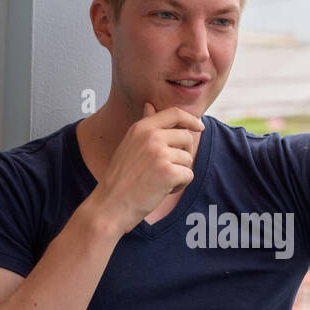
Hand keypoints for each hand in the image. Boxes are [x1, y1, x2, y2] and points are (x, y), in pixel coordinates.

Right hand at [90, 103, 202, 233]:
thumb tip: (150, 105)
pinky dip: (179, 185)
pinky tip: (162, 190)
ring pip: (188, 159)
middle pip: (187, 137)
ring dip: (180, 173)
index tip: (199, 127)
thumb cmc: (120, 178)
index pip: (174, 113)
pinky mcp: (168, 172)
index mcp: (141, 128)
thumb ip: (145, 125)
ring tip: (159, 181)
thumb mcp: (129, 145)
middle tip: (167, 169)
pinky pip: (188, 175)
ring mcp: (160, 153)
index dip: (190, 119)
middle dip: (183, 154)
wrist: (110, 205)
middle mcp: (151, 137)